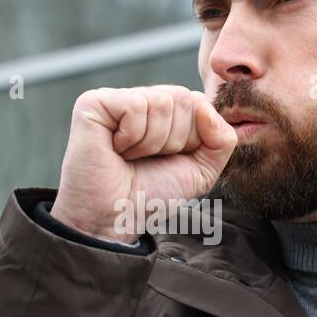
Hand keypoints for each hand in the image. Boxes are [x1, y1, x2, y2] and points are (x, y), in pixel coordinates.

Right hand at [50, 85, 236, 242]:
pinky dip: (131, 137)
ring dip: (151, 143)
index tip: (169, 160)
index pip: (200, 102)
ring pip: (161, 102)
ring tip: (129, 157)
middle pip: (184, 99)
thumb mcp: (202, 170)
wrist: (116, 218)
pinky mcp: (94, 102)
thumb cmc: (152, 194)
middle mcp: (142, 99)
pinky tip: (115, 149)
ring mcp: (116, 98)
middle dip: (174, 141)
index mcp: (166, 111)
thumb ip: (222, 139)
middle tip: (147, 159)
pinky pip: (135, 106)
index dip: (193, 139)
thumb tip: (205, 105)